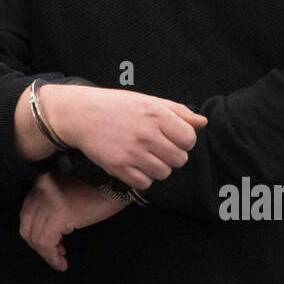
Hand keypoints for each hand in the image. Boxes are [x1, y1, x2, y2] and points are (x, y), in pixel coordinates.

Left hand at [19, 173, 127, 270]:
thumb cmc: (99, 190)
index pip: (26, 214)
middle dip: (37, 245)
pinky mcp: (58, 215)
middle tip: (53, 254)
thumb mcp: (67, 194)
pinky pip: (46, 243)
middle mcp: (39, 192)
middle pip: (26, 226)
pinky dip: (51, 257)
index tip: (49, 245)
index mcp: (40, 184)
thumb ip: (52, 205)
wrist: (116, 185)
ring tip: (60, 261)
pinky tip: (62, 263)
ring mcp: (47, 202)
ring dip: (46, 254)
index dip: (34, 233)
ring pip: (35, 237)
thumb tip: (48, 230)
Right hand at [38, 85, 205, 188]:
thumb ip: (178, 111)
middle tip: (156, 147)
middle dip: (171, 155)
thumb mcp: (148, 100)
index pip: (189, 140)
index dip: (183, 141)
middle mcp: (147, 134)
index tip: (171, 137)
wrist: (81, 114)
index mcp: (156, 114)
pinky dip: (142, 177)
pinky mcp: (119, 167)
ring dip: (157, 167)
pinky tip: (133, 164)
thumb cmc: (117, 106)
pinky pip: (145, 183)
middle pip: (179, 160)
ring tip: (144, 155)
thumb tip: (203, 122)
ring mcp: (133, 152)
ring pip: (163, 173)